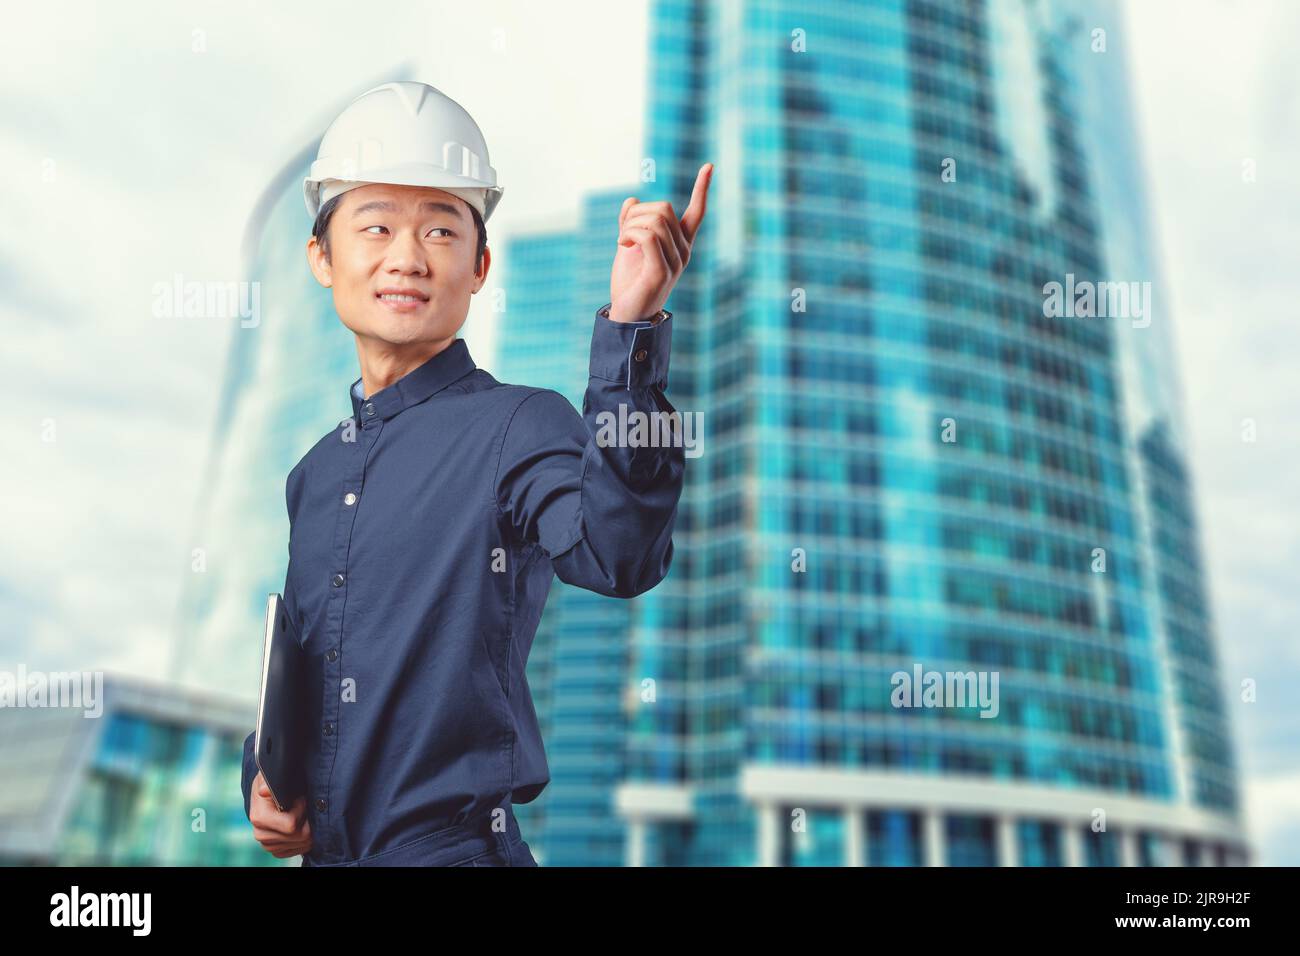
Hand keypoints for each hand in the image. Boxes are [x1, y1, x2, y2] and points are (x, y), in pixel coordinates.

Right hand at [249, 771, 312, 858]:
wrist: (271, 790)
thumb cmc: (277, 780)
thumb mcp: (274, 775)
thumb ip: (271, 782)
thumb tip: (264, 791)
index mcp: (259, 817)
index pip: (291, 826)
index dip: (302, 810)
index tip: (300, 798)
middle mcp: (261, 834)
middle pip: (299, 837)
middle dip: (306, 820)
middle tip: (302, 806)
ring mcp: (267, 844)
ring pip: (301, 844)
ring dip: (306, 828)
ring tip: (300, 814)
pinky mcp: (275, 849)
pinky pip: (297, 851)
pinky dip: (304, 839)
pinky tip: (301, 825)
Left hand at [608, 162, 712, 323]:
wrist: (627, 315)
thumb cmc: (630, 283)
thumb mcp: (629, 246)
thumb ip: (632, 223)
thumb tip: (632, 199)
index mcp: (681, 244)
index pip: (697, 212)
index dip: (702, 188)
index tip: (709, 166)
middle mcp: (684, 251)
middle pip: (663, 208)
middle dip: (637, 213)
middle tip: (623, 232)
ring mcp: (676, 261)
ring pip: (655, 220)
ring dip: (630, 224)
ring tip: (622, 240)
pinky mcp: (663, 270)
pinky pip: (648, 235)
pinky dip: (630, 233)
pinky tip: (622, 243)